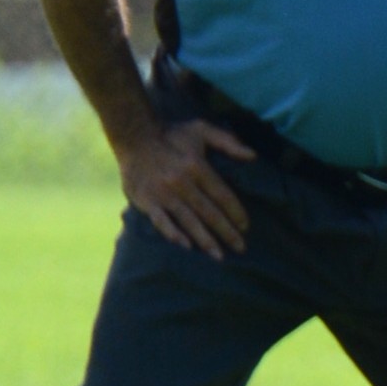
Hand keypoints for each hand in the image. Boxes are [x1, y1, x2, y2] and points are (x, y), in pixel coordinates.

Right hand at [117, 118, 253, 258]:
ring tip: (219, 256)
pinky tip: (186, 246)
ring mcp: (163, 193)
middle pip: (209, 212)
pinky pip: (161, 221)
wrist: (133, 135)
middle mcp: (181, 182)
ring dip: (205, 240)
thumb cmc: (172, 134)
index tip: (246, 226)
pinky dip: (173, 234)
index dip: (236, 213)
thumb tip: (253, 156)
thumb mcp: (202, 129)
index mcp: (197, 166)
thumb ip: (228, 142)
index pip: (222, 195)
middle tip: (241, 248)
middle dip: (227, 232)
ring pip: (189, 221)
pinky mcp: (146, 200)